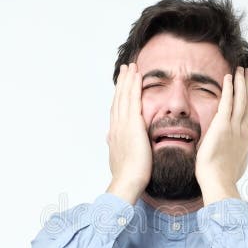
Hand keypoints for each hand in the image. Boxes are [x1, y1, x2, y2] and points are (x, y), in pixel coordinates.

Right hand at [106, 63, 151, 204]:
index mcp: (115, 134)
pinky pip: (133, 100)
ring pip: (124, 96)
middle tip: (124, 69)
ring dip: (127, 80)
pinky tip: (137, 76)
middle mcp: (116, 126)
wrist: (128, 180)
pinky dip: (134, 86)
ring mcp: (123, 124)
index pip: (116, 110)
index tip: (121, 86)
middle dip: (121, 83)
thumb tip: (110, 140)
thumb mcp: (120, 158)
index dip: (118, 96)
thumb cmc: (128, 175)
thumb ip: (117, 146)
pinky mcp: (132, 124)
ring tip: (130, 67)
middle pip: (118, 99)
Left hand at [195, 67, 247, 203]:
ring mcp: (235, 128)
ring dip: (241, 83)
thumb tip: (235, 156)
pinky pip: (228, 102)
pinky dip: (229, 88)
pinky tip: (229, 77)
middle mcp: (243, 132)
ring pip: (241, 100)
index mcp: (246, 141)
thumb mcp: (234, 165)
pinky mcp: (223, 126)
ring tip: (241, 70)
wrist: (219, 182)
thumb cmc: (223, 179)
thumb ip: (235, 156)